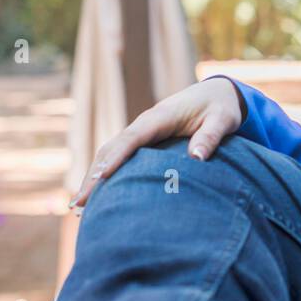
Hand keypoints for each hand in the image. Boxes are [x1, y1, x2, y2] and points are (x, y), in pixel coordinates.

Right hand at [68, 77, 242, 208]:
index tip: (101, 177)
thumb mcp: (223, 120)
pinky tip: (97, 196)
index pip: (133, 137)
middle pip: (112, 147)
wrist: (217, 93)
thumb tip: (197, 158)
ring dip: (93, 176)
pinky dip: (104, 173)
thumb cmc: (221, 108)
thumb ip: (211, 136)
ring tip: (77, 206)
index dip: (116, 157)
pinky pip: (119, 156)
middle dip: (93, 174)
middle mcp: (145, 123)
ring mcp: (142, 132)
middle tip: (78, 203)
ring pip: (110, 152)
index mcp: (161, 117)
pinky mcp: (144, 141)